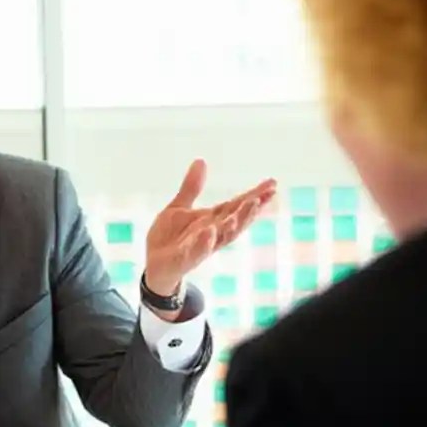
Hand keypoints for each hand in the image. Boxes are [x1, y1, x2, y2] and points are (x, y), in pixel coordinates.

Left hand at [144, 159, 276, 295]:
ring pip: (223, 236)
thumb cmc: (170, 238)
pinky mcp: (186, 258)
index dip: (255, 195)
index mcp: (212, 220)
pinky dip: (205, 242)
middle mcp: (212, 233)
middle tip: (266, 195)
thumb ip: (191, 187)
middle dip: (250, 209)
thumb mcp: (179, 207)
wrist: (153, 266)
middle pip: (236, 220)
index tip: (273, 183)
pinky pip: (198, 251)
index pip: (237, 205)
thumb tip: (202, 160)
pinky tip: (211, 231)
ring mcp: (201, 247)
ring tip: (247, 209)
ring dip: (235, 223)